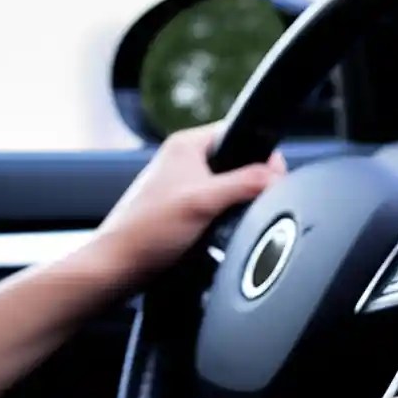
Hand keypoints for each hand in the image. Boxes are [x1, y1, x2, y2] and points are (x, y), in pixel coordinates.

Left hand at [93, 123, 284, 284]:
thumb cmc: (146, 230)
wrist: (121, 265)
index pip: (238, 132)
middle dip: (251, 181)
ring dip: (238, 201)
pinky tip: (221, 228)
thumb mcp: (205, 201)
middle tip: (253, 200)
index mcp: (186, 144)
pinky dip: (226, 215)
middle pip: (237, 160)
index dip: (261, 153)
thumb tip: (275, 175)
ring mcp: (183, 184)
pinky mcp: (184, 207)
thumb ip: (245, 183)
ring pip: (229, 185)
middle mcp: (184, 160)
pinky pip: (219, 204)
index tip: (272, 176)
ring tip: (232, 217)